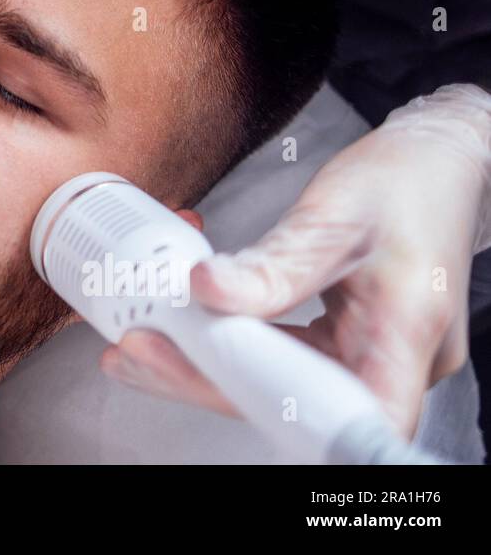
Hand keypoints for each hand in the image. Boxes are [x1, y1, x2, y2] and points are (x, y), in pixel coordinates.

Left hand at [102, 83, 490, 436]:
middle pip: (294, 403)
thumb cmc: (405, 183)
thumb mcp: (331, 215)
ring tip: (142, 337)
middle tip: (137, 348)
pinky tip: (184, 319)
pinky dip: (231, 340)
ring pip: (280, 384)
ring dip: (208, 362)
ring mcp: (371, 357)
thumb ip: (271, 263)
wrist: (438, 163)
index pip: (340, 413)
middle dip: (206, 379)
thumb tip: (204, 289)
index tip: (191, 365)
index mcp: (405, 332)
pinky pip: (284, 358)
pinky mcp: (349, 344)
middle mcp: (394, 361)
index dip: (263, 403)